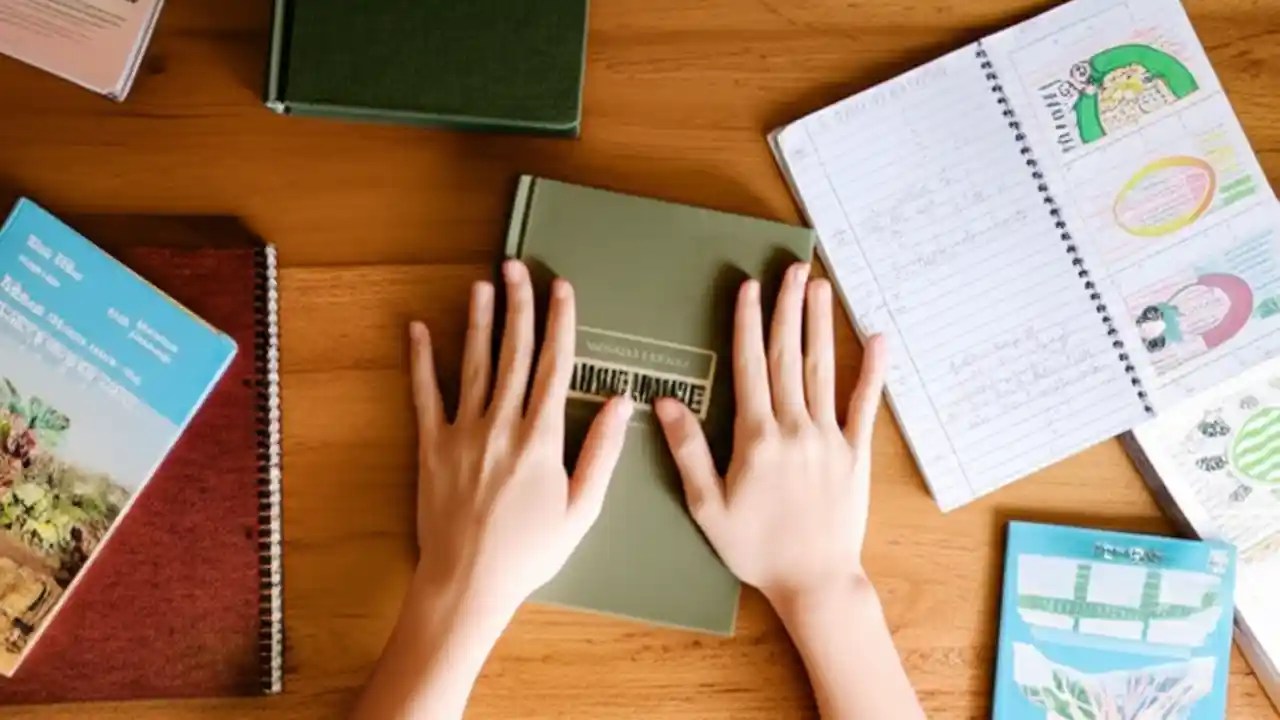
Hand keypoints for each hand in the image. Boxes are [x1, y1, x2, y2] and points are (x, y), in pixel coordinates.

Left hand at [410, 260, 633, 610]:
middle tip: (518, 267)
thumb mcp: (582, 510)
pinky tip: (418, 329)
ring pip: (473, 364)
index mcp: (542, 439)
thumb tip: (622, 403)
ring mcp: (463, 432)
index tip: (562, 289)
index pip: (555, 366)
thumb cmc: (531, 552)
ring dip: (478, 321)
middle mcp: (502, 425)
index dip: (560, 323)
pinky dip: (420, 360)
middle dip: (519, 306)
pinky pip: (424, 394)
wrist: (468, 581)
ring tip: (482, 284)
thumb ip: (602, 453)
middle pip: (514, 353)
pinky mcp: (431, 446)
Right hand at [654, 262, 886, 604]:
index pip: (751, 367)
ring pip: (823, 370)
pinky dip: (872, 371)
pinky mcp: (856, 453)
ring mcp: (829, 438)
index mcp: (756, 438)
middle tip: (790, 269)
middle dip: (787, 310)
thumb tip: (664, 403)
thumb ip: (688, 450)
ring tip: (819, 287)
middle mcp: (795, 428)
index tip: (749, 288)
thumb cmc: (755, 549)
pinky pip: (865, 405)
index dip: (749, 324)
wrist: (814, 581)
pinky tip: (878, 339)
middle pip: (789, 357)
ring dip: (820, 325)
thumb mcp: (707, 505)